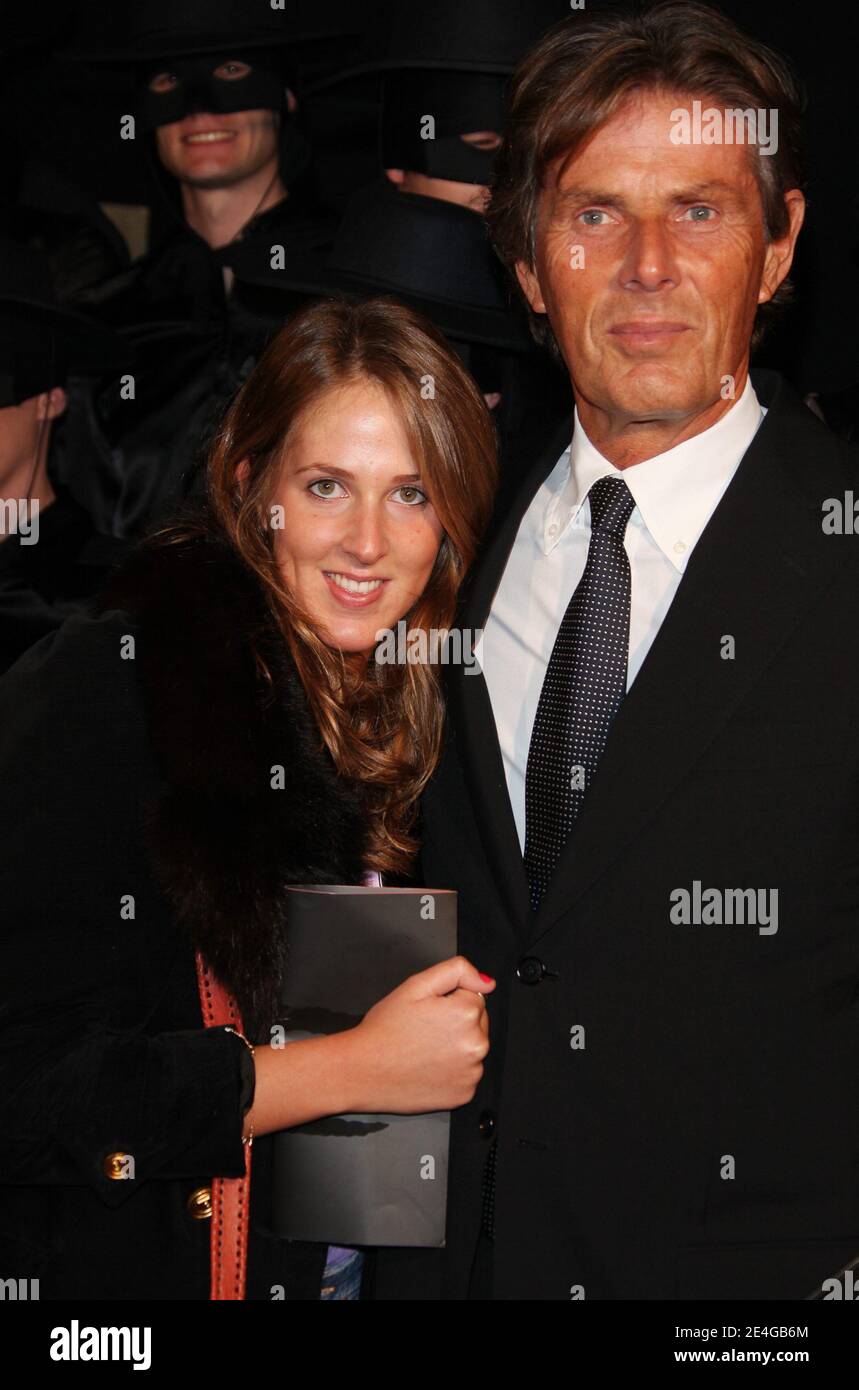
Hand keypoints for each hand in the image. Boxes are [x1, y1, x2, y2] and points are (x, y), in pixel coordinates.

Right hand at [339, 956, 495, 1113]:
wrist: (362, 1071)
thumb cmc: (384, 1030)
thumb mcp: (416, 985)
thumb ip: (456, 971)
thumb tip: (487, 982)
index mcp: (466, 1013)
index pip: (474, 997)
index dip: (449, 1000)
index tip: (428, 1011)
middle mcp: (476, 1045)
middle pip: (478, 1023)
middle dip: (456, 1022)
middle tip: (424, 1030)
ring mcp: (472, 1073)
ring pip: (472, 1049)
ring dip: (456, 1046)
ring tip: (424, 1049)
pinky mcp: (464, 1094)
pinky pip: (466, 1074)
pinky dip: (452, 1071)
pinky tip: (428, 1068)